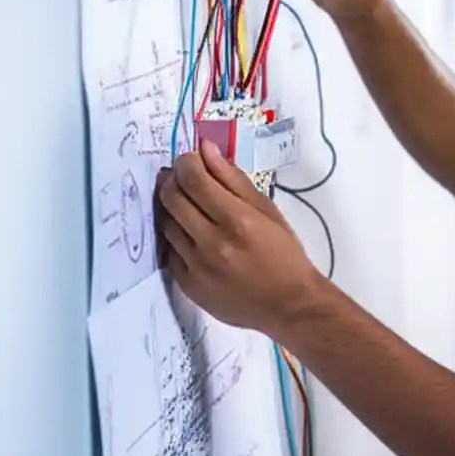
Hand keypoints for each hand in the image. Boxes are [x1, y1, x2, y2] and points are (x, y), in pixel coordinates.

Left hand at [155, 141, 328, 334]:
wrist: (288, 304)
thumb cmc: (284, 253)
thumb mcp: (267, 210)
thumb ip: (234, 179)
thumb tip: (207, 150)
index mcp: (237, 220)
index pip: (194, 179)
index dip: (187, 162)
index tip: (192, 158)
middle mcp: (211, 242)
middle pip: (171, 197)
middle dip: (173, 179)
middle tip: (184, 177)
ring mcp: (195, 266)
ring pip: (166, 223)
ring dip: (173, 207)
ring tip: (189, 205)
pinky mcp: (187, 284)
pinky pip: (169, 250)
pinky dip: (177, 236)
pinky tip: (192, 234)